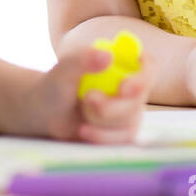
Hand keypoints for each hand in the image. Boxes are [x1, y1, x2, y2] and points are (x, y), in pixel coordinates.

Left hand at [33, 46, 150, 142]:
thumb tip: (108, 56)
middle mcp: (132, 88)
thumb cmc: (56, 85)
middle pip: (138, 99)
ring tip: (81, 114)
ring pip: (130, 122)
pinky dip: (101, 136)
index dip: (144, 76)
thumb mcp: (64, 70)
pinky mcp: (123, 132)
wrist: (46, 113)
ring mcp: (130, 112)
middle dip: (111, 106)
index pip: (149, 66)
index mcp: (122, 64)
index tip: (124, 86)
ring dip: (101, 120)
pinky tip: (83, 130)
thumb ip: (83, 59)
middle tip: (88, 99)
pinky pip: (122, 139)